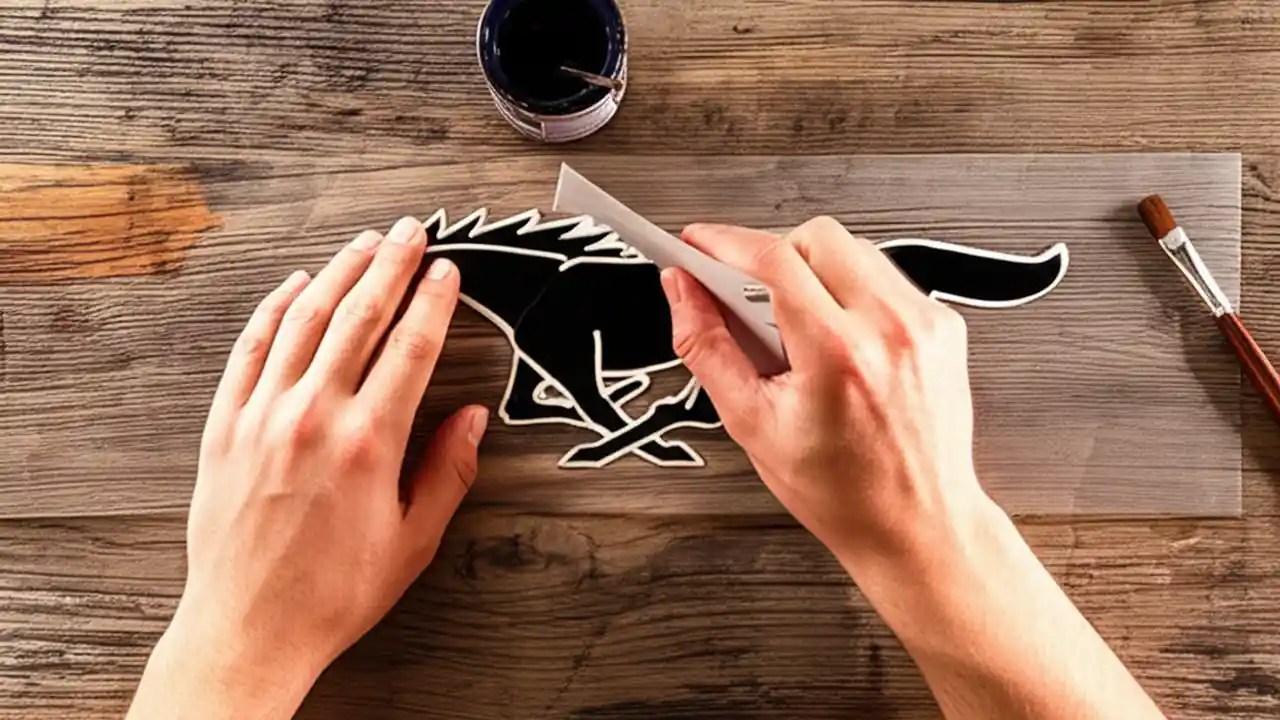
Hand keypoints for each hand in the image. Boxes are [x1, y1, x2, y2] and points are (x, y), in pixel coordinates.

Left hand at [130, 217, 488, 718]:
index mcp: (368, 443)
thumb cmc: (334, 594)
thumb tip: (472, 418)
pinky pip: (250, 349)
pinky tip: (294, 286)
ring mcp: (262, 416)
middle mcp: (313, 416)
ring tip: (364, 244)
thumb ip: (448, 471)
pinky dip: (273, 309)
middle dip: (391, 265)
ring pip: (304, 319)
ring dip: (338, 273)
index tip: (447, 272)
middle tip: (412, 232)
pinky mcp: (225, 427)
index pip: (410, 347)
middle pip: (359, 316)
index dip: (434, 301)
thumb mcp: (413, 540)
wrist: (250, 628)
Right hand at [662, 218, 984, 567]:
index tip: (698, 242)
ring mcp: (925, 324)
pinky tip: (836, 338)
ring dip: (812, 271)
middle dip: (771, 255)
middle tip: (748, 297)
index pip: (773, 260)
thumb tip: (681, 294)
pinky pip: (884, 277)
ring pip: (853, 249)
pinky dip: (849, 291)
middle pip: (815, 238)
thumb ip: (707, 347)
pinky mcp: (943, 325)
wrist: (917, 525)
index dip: (724, 242)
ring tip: (796, 329)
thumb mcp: (752, 424)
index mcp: (839, 354)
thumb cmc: (843, 492)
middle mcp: (891, 329)